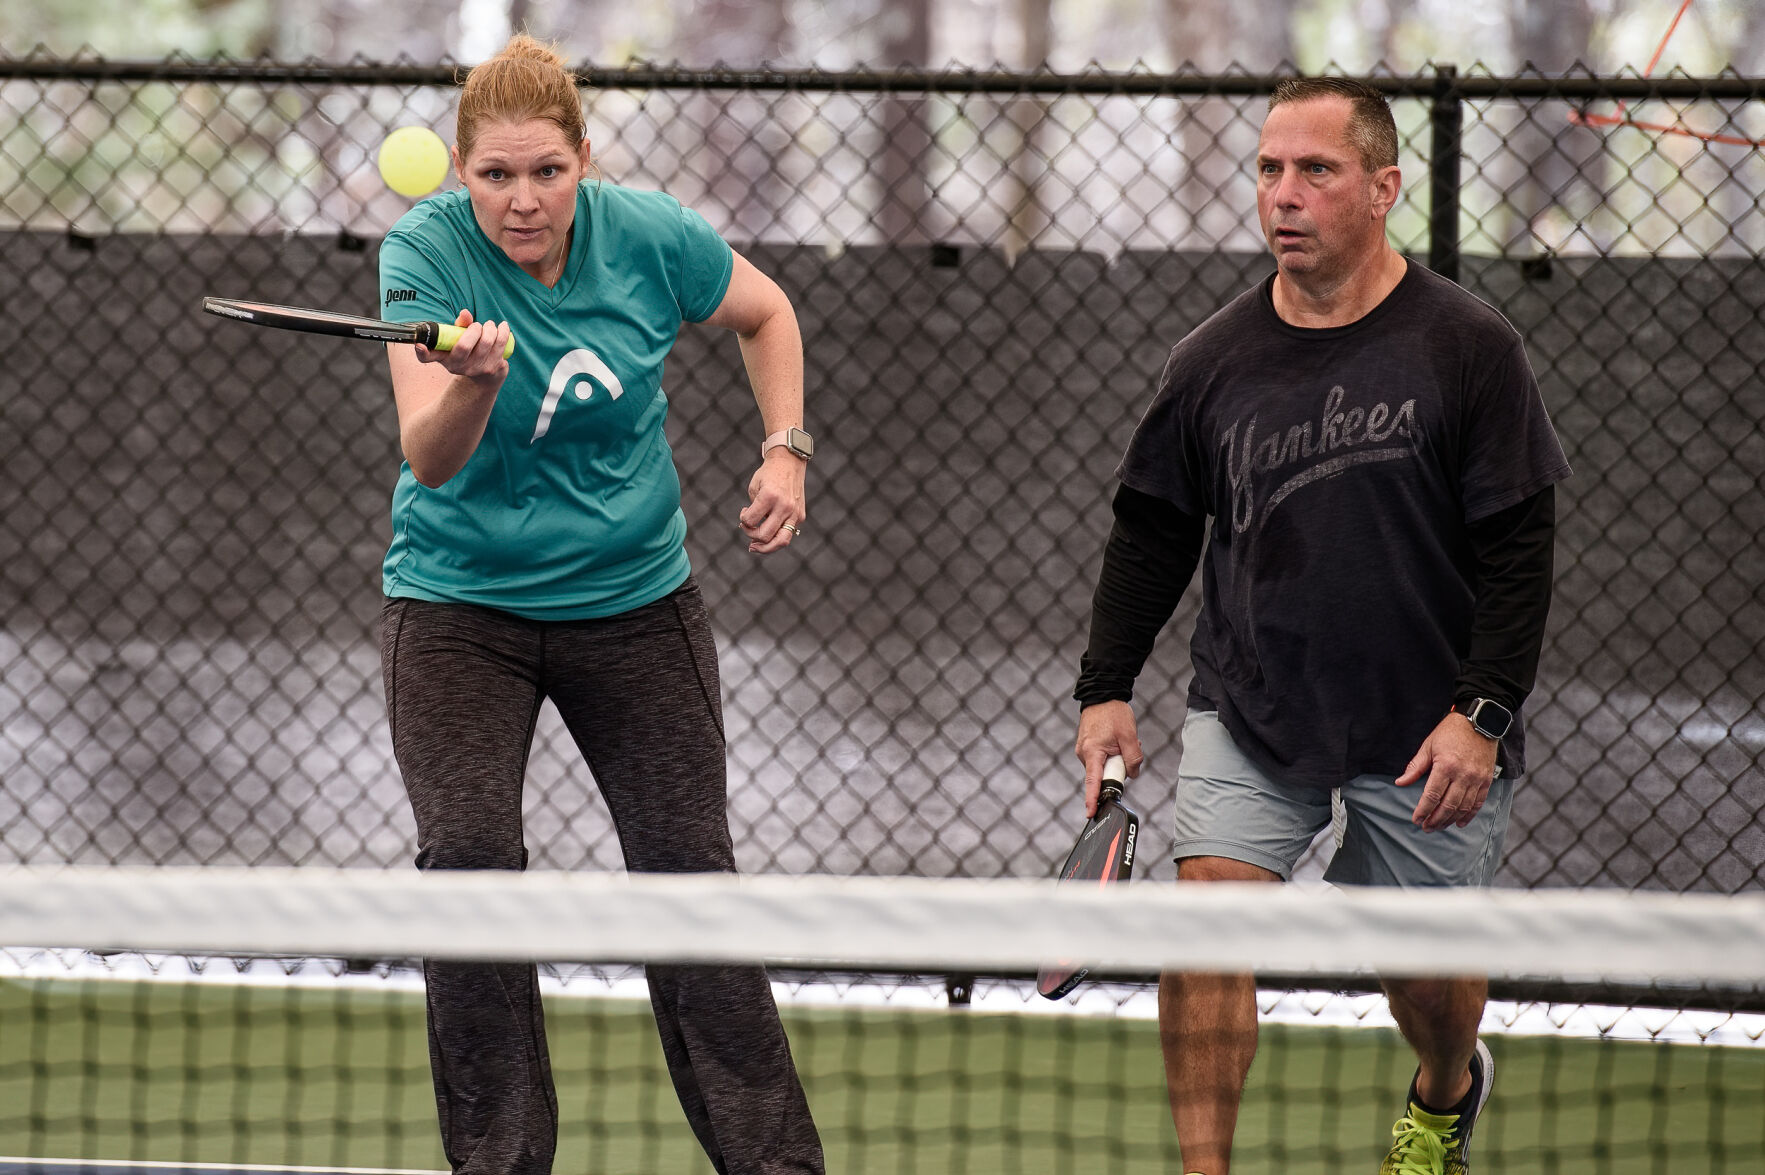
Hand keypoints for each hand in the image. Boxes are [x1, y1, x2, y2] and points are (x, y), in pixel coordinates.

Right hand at [414, 309, 509, 384]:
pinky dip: (503, 332)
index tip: (419, 345)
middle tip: (479, 325)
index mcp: (445, 358)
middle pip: (465, 345)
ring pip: (487, 342)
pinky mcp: (494, 368)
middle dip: (475, 328)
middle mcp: (458, 367)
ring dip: (491, 328)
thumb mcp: (459, 339)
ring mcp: (476, 370)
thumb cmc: (469, 351)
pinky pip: (500, 345)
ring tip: (490, 325)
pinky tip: (502, 328)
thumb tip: (465, 313)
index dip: (422, 352)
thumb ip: (460, 326)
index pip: (428, 357)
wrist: (485, 375)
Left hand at [739, 449, 806, 552]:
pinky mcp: (800, 516)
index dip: (743, 520)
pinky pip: (787, 534)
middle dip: (751, 535)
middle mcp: (784, 506)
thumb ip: (753, 510)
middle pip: (765, 536)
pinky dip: (775, 537)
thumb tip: (755, 533)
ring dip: (765, 548)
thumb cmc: (768, 475)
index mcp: (769, 497)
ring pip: (781, 541)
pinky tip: (767, 534)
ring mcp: (794, 513)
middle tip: (746, 529)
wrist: (789, 463)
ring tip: (755, 547)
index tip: (744, 511)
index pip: (750, 521)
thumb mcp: (754, 489)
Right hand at [1075, 700, 1143, 816]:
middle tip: (1128, 749)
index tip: (1090, 813)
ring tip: (1122, 740)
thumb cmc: (1113, 713)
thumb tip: (1133, 774)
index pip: (1093, 782)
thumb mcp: (1129, 735)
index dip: (1092, 799)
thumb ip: (1133, 758)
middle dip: (1118, 768)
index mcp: (1092, 752)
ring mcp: (1084, 750)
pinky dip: (1111, 754)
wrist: (1102, 694)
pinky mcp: (1087, 747)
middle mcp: (1084, 754)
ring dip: (1116, 759)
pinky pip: (1101, 758)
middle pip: (1102, 775)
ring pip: (1104, 766)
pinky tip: (1116, 739)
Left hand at [1395, 711, 1499, 830]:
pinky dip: (1468, 815)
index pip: (1432, 796)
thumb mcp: (1428, 746)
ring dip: (1449, 820)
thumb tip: (1400, 782)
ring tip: (1438, 827)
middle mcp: (1463, 775)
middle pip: (1448, 805)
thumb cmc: (1450, 732)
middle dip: (1435, 820)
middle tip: (1426, 828)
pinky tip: (1459, 822)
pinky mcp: (1486, 780)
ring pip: (1463, 807)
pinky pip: (1478, 802)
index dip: (1423, 810)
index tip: (1416, 820)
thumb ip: (1415, 767)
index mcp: (1445, 766)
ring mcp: (1477, 779)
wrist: (1480, 721)